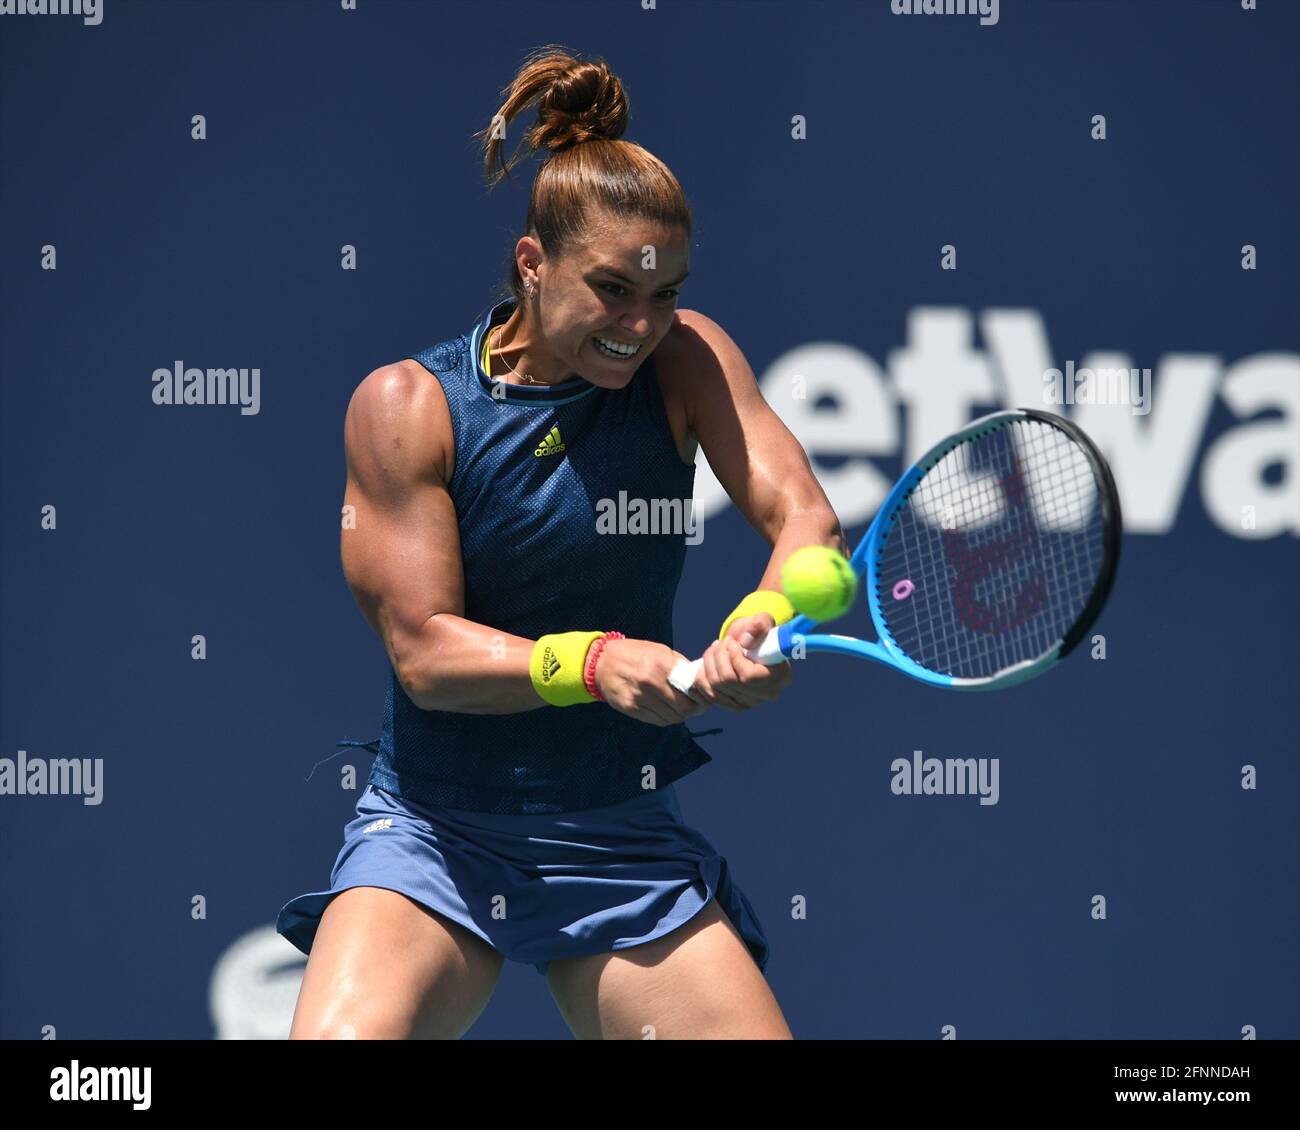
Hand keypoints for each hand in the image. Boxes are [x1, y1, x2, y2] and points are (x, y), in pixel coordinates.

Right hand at [593, 637, 708, 725]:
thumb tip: (698, 679)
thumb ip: (679, 665)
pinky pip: (657, 720)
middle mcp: (650, 682)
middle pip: (683, 708)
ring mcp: (639, 697)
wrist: (601, 662)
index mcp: (660, 664)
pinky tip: (665, 709)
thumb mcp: (659, 651)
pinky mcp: (630, 708)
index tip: (702, 697)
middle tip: (694, 706)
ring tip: (679, 707)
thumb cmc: (635, 653)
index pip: (690, 690)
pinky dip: (666, 718)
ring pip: (671, 717)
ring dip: (679, 715)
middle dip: (692, 709)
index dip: (700, 697)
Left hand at [687, 613, 792, 710]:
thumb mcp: (763, 621)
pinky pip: (709, 695)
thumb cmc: (758, 632)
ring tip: (714, 649)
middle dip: (719, 656)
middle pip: (729, 682)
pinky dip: (702, 677)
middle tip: (721, 642)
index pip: (749, 677)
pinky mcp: (733, 705)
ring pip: (716, 687)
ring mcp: (749, 703)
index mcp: (780, 676)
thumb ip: (759, 625)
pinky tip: (707, 663)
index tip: (732, 642)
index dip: (735, 658)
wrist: (749, 645)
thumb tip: (745, 641)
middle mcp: (766, 694)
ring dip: (709, 663)